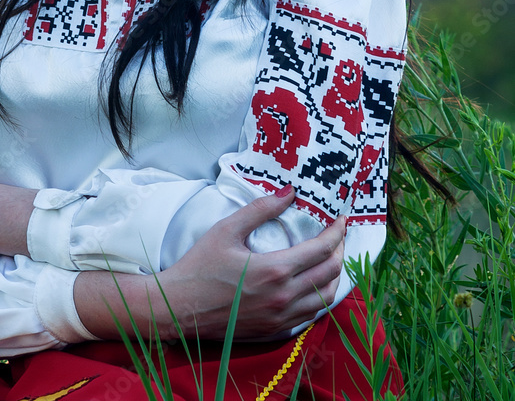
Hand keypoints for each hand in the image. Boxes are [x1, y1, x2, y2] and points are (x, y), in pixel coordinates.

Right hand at [156, 187, 345, 338]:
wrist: (180, 308)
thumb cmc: (200, 267)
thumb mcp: (227, 230)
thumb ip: (260, 209)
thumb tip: (288, 192)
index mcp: (275, 271)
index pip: (321, 250)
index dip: (337, 232)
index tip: (342, 219)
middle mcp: (283, 297)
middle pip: (329, 274)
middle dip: (340, 251)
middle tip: (338, 235)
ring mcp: (280, 318)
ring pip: (325, 299)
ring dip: (334, 277)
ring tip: (331, 258)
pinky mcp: (274, 330)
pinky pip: (310, 315)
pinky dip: (320, 297)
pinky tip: (314, 284)